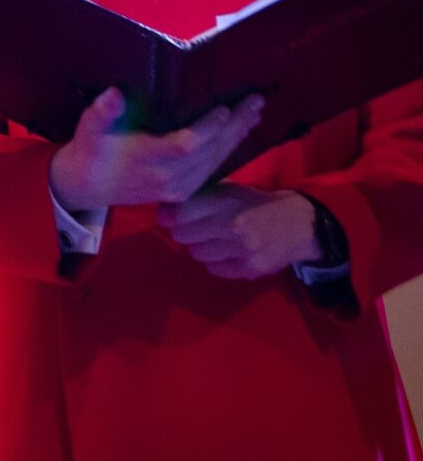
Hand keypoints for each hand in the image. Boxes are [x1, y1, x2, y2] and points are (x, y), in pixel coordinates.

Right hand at [48, 89, 262, 212]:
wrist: (87, 185)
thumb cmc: (90, 151)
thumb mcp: (89, 129)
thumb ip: (102, 112)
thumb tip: (115, 94)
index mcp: (146, 160)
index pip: (185, 145)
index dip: (208, 128)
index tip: (225, 107)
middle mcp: (167, 178)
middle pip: (210, 153)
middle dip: (234, 126)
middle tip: (255, 101)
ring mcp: (178, 188)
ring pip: (216, 162)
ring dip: (237, 137)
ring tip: (254, 113)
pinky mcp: (183, 192)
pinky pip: (212, 170)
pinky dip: (228, 150)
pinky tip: (239, 133)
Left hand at [160, 183, 321, 278]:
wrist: (297, 225)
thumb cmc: (254, 204)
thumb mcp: (228, 191)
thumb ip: (197, 196)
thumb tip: (162, 208)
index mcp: (226, 201)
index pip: (180, 213)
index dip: (169, 216)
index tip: (167, 217)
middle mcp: (233, 225)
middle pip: (183, 236)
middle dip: (185, 232)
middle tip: (196, 229)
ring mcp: (242, 250)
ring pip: (197, 254)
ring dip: (201, 248)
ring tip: (215, 239)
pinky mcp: (250, 269)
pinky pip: (214, 269)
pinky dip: (217, 262)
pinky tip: (229, 252)